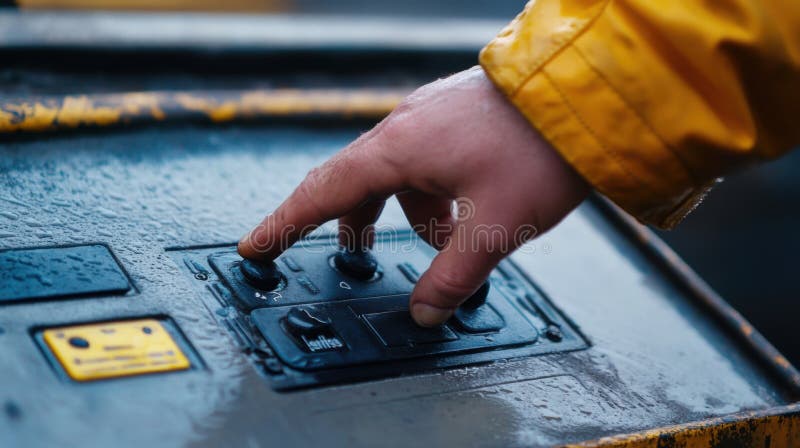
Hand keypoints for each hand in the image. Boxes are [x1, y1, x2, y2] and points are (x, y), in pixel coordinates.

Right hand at [238, 66, 588, 326]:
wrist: (582, 91)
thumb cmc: (538, 150)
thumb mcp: (495, 226)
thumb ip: (454, 276)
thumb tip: (426, 313)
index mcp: (399, 150)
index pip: (323, 192)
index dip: (285, 223)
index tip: (255, 245)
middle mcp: (405, 128)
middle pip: (357, 184)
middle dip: (352, 224)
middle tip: (352, 256)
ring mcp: (429, 118)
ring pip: (399, 177)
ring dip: (411, 216)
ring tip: (445, 246)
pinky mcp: (453, 117)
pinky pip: (425, 162)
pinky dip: (434, 196)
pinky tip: (467, 214)